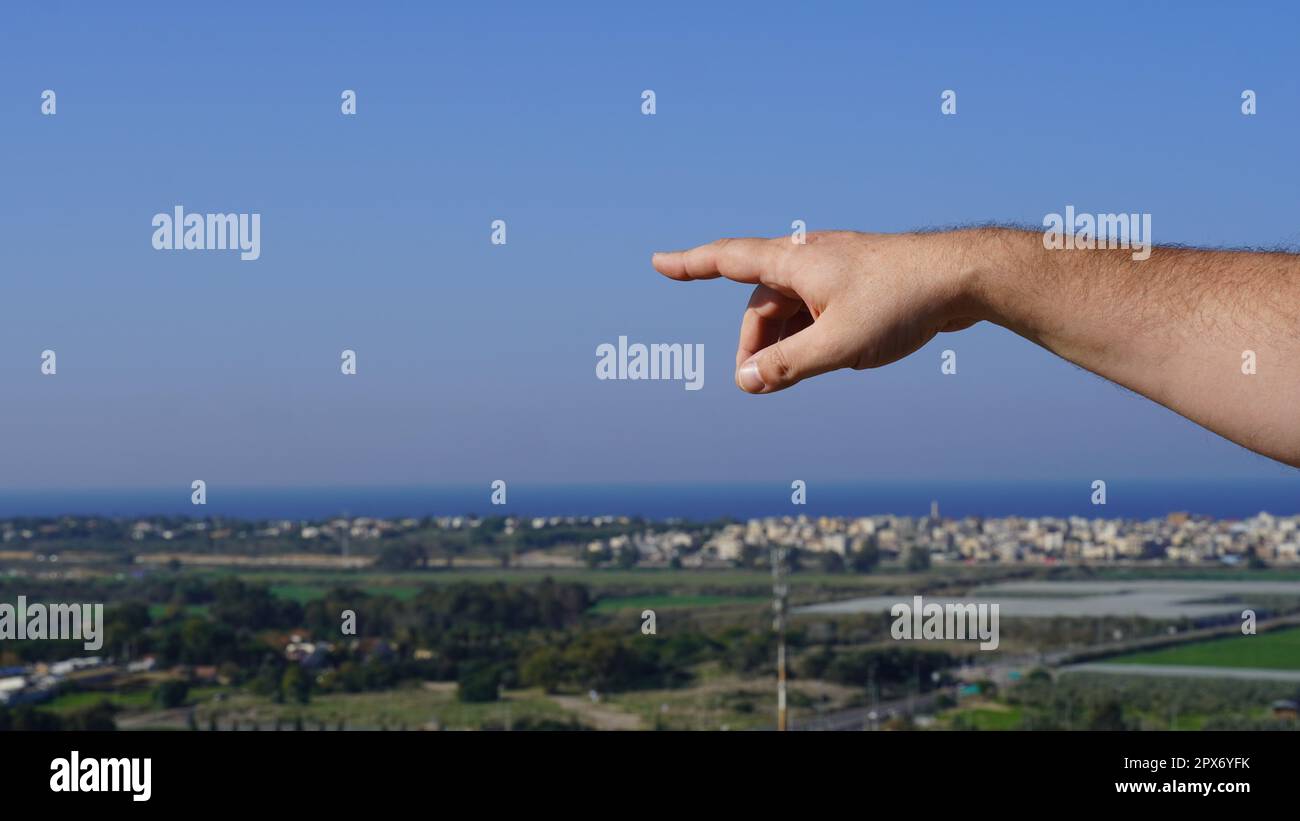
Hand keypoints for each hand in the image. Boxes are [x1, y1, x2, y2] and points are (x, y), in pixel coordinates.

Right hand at [652, 231, 983, 392]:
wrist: (965, 277)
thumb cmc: (901, 302)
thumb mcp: (838, 345)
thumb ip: (787, 366)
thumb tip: (745, 381)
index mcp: (795, 261)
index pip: (726, 260)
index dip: (689, 264)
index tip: (658, 262)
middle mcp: (809, 258)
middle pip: (761, 303)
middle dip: (754, 343)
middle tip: (756, 384)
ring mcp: (835, 268)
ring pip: (792, 309)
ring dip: (789, 343)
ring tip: (814, 369)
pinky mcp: (858, 281)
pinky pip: (819, 309)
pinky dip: (815, 334)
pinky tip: (845, 354)